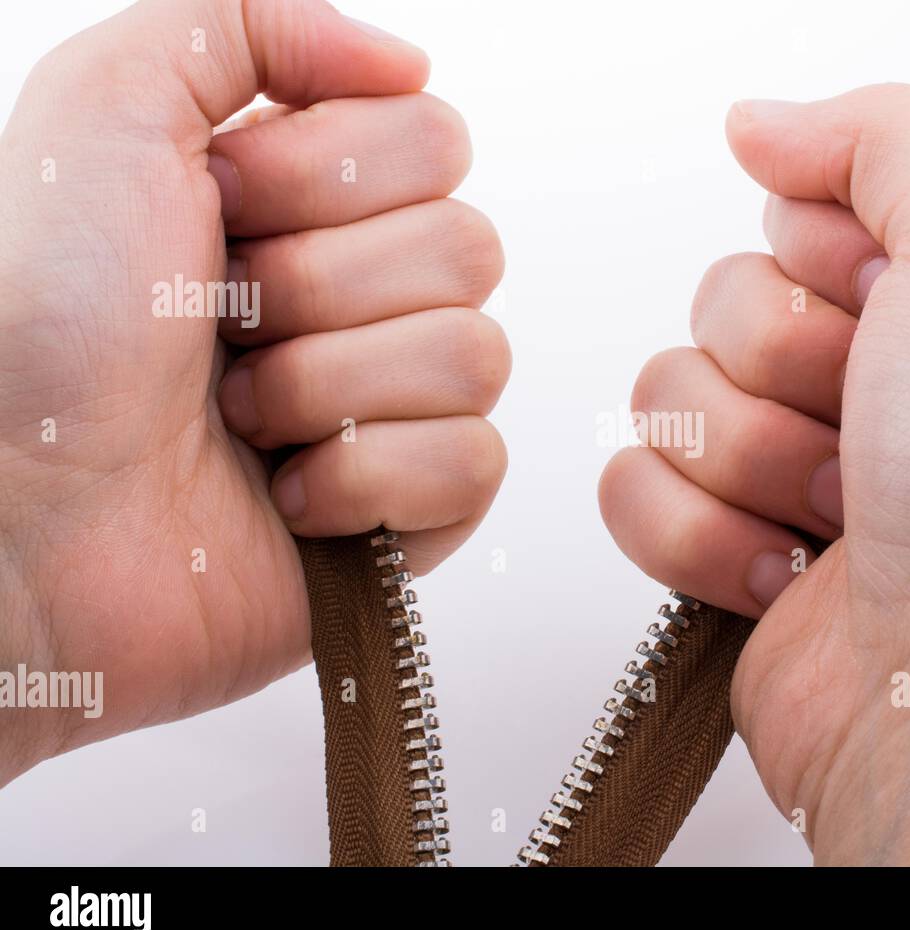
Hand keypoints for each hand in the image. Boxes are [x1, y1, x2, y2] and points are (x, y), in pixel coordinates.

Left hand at [0, 0, 506, 785]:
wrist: (19, 513)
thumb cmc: (45, 320)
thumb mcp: (110, 103)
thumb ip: (248, 24)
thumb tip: (407, 63)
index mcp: (310, 202)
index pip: (435, 142)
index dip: (328, 176)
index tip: (222, 209)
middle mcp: (361, 298)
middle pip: (468, 248)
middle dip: (321, 287)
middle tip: (225, 326)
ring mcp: (392, 407)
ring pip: (477, 355)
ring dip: (333, 384)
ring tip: (240, 419)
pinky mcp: (410, 511)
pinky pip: (472, 463)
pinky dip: (366, 477)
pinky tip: (286, 494)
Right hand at [599, 85, 909, 863]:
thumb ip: (882, 140)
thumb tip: (760, 123)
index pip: (808, 214)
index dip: (824, 257)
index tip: (879, 309)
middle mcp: (879, 386)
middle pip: (727, 300)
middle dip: (782, 367)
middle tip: (863, 433)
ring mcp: (802, 474)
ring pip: (668, 390)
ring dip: (743, 456)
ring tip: (834, 517)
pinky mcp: (732, 551)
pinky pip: (634, 486)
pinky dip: (695, 532)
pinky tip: (782, 573)